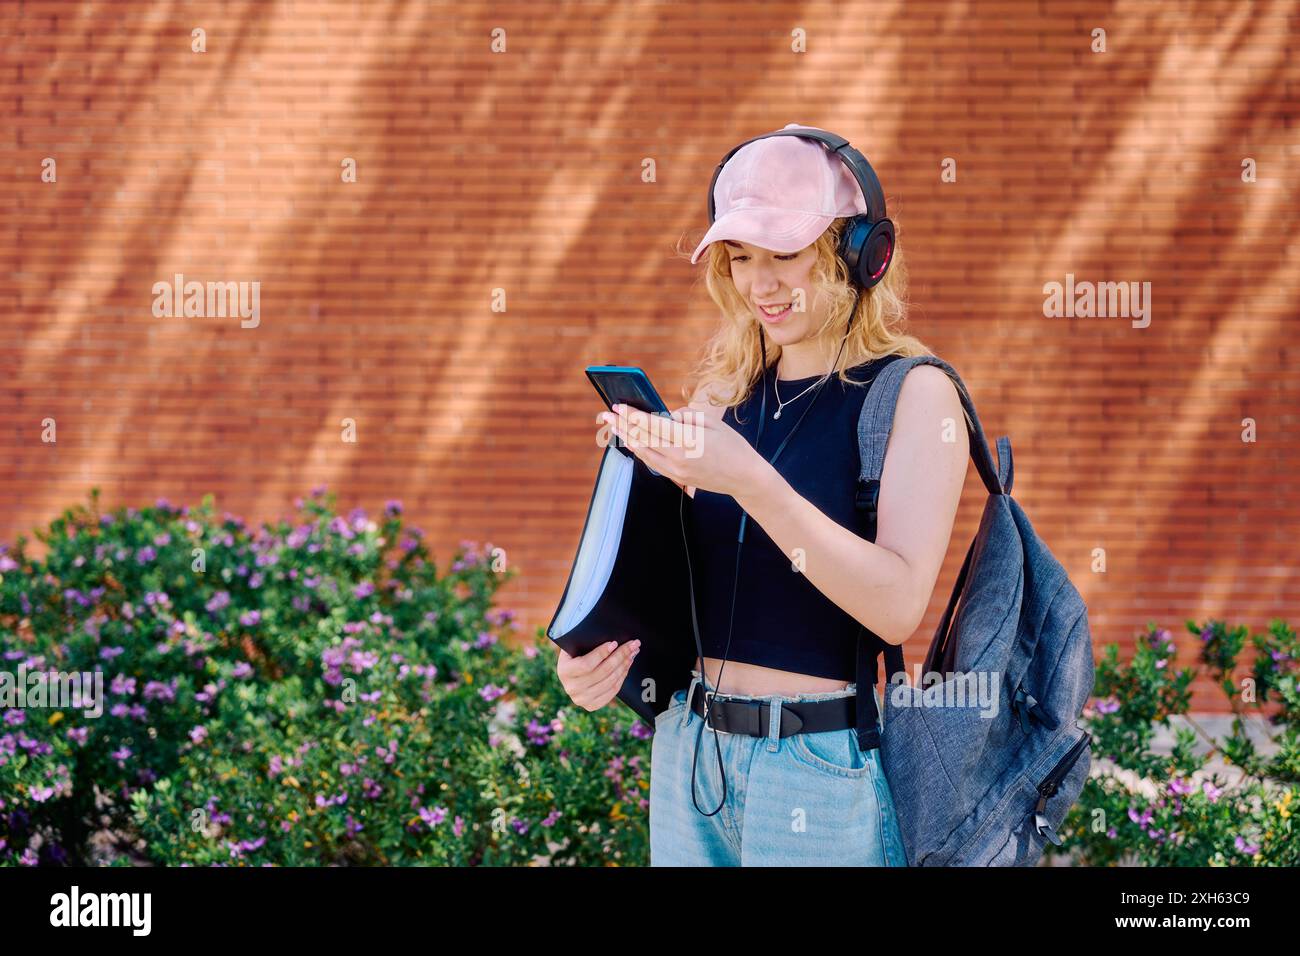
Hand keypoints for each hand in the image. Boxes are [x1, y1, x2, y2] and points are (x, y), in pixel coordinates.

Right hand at [556, 639, 641, 710]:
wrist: (571, 675)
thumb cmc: (575, 655)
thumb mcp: (575, 648)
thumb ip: (586, 643)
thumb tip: (610, 640)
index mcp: (564, 671)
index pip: (586, 664)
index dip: (601, 653)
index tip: (614, 643)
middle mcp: (571, 687)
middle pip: (602, 672)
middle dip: (620, 656)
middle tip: (632, 645)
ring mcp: (581, 699)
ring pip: (610, 682)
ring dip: (624, 665)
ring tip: (632, 653)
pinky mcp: (591, 705)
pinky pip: (613, 691)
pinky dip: (622, 677)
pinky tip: (627, 666)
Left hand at [599, 403, 766, 499]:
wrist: (745, 478)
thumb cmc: (733, 447)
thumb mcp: (713, 424)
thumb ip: (687, 417)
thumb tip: (666, 416)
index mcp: (688, 440)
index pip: (652, 425)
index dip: (632, 415)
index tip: (619, 406)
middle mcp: (678, 457)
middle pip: (642, 439)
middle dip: (622, 425)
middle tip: (606, 415)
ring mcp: (676, 471)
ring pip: (643, 453)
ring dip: (627, 439)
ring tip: (614, 427)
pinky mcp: (677, 479)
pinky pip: (652, 463)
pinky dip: (639, 451)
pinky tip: (632, 442)